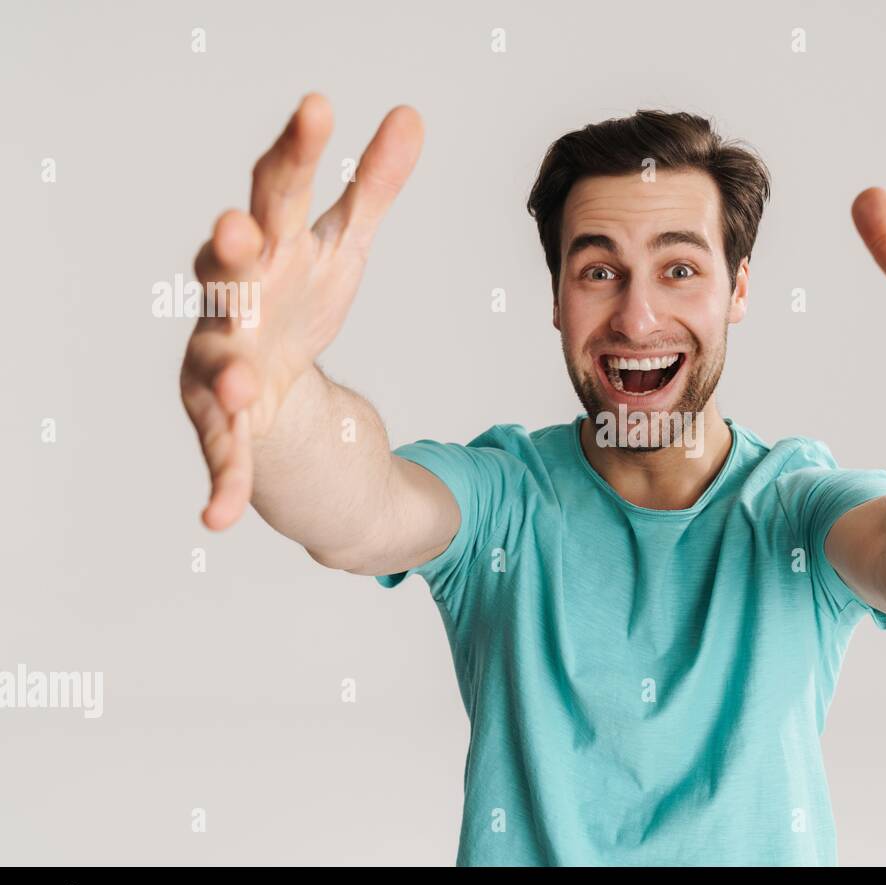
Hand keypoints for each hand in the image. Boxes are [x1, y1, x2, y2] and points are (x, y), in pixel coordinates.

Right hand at [179, 94, 422, 529]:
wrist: (269, 388)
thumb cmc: (296, 301)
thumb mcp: (341, 246)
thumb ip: (371, 187)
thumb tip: (410, 115)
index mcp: (265, 249)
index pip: (278, 191)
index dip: (295, 152)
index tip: (320, 108)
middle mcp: (231, 300)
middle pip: (226, 271)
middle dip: (230, 252)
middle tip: (238, 228)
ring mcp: (221, 363)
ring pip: (216, 366)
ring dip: (228, 375)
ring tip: (246, 386)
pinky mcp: (224, 426)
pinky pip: (223, 455)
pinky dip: (225, 481)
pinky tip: (220, 516)